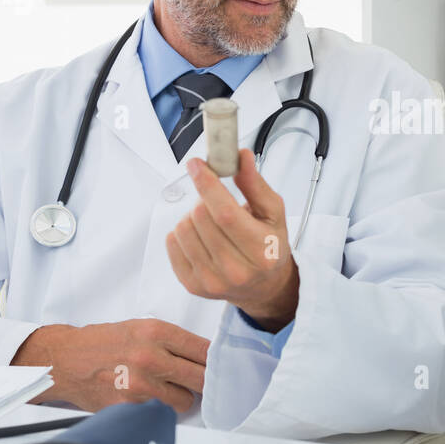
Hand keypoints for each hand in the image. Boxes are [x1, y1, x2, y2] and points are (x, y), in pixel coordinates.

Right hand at [10, 318, 208, 413]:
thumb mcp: (141, 327)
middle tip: (199, 382)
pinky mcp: (130, 407)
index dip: (215, 361)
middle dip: (204, 382)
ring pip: (185, 401)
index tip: (219, 367)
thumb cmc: (105, 343)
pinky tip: (148, 399)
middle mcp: (151, 357)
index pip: (204, 350)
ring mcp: (141, 385)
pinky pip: (162, 413)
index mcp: (156, 332)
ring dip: (180, 398)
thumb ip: (173, 341)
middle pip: (202, 377)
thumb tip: (205, 357)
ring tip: (165, 389)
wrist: (66, 360)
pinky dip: (160, 410)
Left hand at [166, 148, 298, 331]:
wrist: (263, 287)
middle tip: (216, 201)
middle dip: (204, 199)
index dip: (207, 184)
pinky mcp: (192, 285)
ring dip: (193, 217)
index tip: (197, 165)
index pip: (225, 213)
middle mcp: (236, 270)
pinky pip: (172, 243)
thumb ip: (255, 184)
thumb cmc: (268, 246)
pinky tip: (201, 237)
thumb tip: (241, 157)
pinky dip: (183, 233)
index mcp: (261, 250)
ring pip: (182, 228)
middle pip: (200, 216)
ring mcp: (212, 281)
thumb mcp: (272, 213)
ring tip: (211, 223)